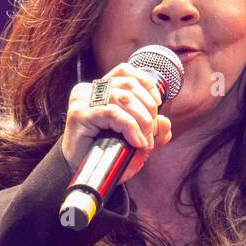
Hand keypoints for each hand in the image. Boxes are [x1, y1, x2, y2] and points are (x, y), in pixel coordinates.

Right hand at [62, 61, 173, 185]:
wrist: (86, 174)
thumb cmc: (109, 155)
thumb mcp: (138, 141)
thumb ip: (154, 131)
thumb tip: (165, 121)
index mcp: (101, 89)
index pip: (125, 71)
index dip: (146, 83)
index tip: (157, 104)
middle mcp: (89, 90)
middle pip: (129, 86)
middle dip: (148, 109)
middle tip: (151, 134)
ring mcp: (83, 101)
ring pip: (124, 98)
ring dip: (142, 121)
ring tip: (144, 142)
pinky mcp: (80, 114)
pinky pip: (113, 112)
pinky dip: (130, 127)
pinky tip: (136, 142)